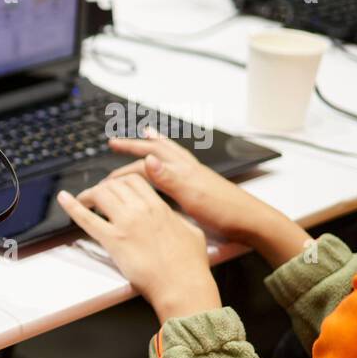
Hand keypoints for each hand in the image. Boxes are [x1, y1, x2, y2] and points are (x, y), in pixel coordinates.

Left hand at [57, 174, 221, 322]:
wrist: (182, 285)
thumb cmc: (189, 265)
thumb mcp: (190, 232)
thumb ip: (177, 220)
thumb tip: (172, 217)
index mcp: (160, 207)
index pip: (134, 180)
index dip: (120, 182)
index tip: (114, 188)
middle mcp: (141, 211)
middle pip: (115, 184)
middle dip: (103, 187)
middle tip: (97, 197)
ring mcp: (126, 224)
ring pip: (100, 194)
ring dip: (88, 195)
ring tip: (83, 201)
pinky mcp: (113, 241)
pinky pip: (87, 219)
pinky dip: (72, 207)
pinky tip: (63, 199)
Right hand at [105, 130, 308, 266]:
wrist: (251, 221)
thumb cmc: (224, 212)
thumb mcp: (192, 197)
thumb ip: (168, 178)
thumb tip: (147, 159)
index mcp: (182, 171)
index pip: (144, 165)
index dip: (122, 172)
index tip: (105, 181)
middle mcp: (188, 168)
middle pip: (157, 150)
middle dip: (134, 145)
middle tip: (115, 143)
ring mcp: (196, 175)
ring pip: (170, 153)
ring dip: (154, 144)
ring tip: (145, 135)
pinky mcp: (201, 183)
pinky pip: (179, 163)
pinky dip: (169, 158)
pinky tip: (169, 164)